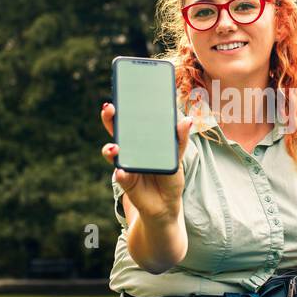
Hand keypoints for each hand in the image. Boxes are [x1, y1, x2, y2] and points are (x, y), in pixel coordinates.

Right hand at [100, 101, 192, 220]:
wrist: (166, 205)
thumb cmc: (171, 177)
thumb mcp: (179, 156)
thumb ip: (180, 140)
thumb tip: (187, 120)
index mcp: (142, 138)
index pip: (131, 118)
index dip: (126, 105)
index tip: (123, 91)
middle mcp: (129, 148)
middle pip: (117, 130)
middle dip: (110, 118)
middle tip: (109, 108)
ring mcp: (125, 164)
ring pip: (113, 152)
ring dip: (111, 148)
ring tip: (114, 147)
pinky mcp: (125, 181)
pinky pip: (121, 176)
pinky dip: (121, 174)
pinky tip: (121, 172)